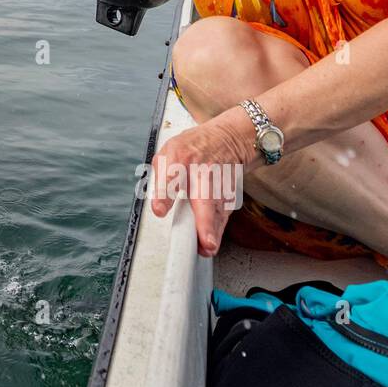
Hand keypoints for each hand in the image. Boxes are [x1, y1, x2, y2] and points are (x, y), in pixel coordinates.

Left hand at [149, 106, 259, 256]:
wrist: (227, 139)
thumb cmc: (192, 147)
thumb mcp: (168, 152)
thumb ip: (160, 178)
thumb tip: (157, 206)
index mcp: (180, 158)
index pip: (171, 178)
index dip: (164, 195)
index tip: (159, 211)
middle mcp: (202, 172)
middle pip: (204, 198)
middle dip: (204, 221)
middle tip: (205, 242)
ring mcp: (219, 184)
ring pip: (217, 211)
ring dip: (213, 231)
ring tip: (207, 247)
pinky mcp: (229, 194)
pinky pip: (223, 215)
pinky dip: (217, 230)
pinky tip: (211, 242)